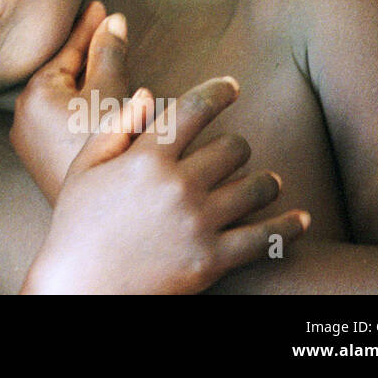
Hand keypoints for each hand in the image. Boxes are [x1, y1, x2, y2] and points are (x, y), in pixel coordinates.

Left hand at [9, 1, 129, 203]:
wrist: (100, 212)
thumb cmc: (108, 149)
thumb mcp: (111, 94)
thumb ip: (108, 54)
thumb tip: (112, 21)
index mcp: (33, 95)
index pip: (64, 50)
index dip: (87, 27)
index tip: (101, 6)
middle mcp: (21, 116)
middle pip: (60, 73)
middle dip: (85, 51)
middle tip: (105, 25)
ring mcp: (28, 140)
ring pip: (61, 97)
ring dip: (84, 78)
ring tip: (106, 56)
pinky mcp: (40, 159)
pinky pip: (60, 119)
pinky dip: (80, 105)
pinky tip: (99, 99)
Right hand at [20, 76, 309, 293]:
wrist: (80, 289)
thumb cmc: (76, 226)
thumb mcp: (83, 169)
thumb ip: (115, 128)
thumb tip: (147, 95)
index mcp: (146, 158)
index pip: (194, 109)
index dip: (219, 92)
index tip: (232, 87)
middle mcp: (178, 185)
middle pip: (233, 148)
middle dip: (235, 148)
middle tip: (233, 154)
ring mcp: (199, 223)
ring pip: (257, 187)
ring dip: (265, 182)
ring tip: (266, 183)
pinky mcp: (213, 259)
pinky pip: (266, 238)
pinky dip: (288, 227)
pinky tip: (300, 219)